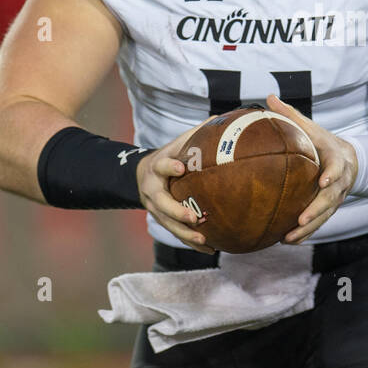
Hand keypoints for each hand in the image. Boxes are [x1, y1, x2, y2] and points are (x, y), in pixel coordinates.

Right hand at [136, 118, 215, 254]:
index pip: (162, 165)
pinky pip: (176, 234)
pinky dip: (192, 243)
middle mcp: (152, 190)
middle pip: (161, 204)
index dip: (169, 166)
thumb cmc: (169, 156)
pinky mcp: (161, 220)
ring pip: (168, 224)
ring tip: (204, 240)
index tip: (181, 166)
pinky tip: (210, 249)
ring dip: (185, 234)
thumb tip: (225, 118)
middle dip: (176, 212)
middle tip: (194, 217)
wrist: (141, 175)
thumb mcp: (177, 143)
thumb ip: (198, 133)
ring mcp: (154, 208)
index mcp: (157, 167)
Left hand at [267, 94, 357, 244]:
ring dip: (309, 228)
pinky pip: (319, 223)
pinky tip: (288, 240)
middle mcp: (339, 182)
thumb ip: (291, 115)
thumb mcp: (311, 127)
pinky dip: (306, 233)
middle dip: (317, 211)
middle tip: (302, 219)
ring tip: (289, 237)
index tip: (323, 181)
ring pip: (325, 216)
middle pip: (331, 199)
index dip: (331, 175)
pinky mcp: (330, 208)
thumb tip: (269, 97)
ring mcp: (336, 198)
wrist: (350, 160)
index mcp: (335, 159)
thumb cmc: (323, 141)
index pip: (336, 168)